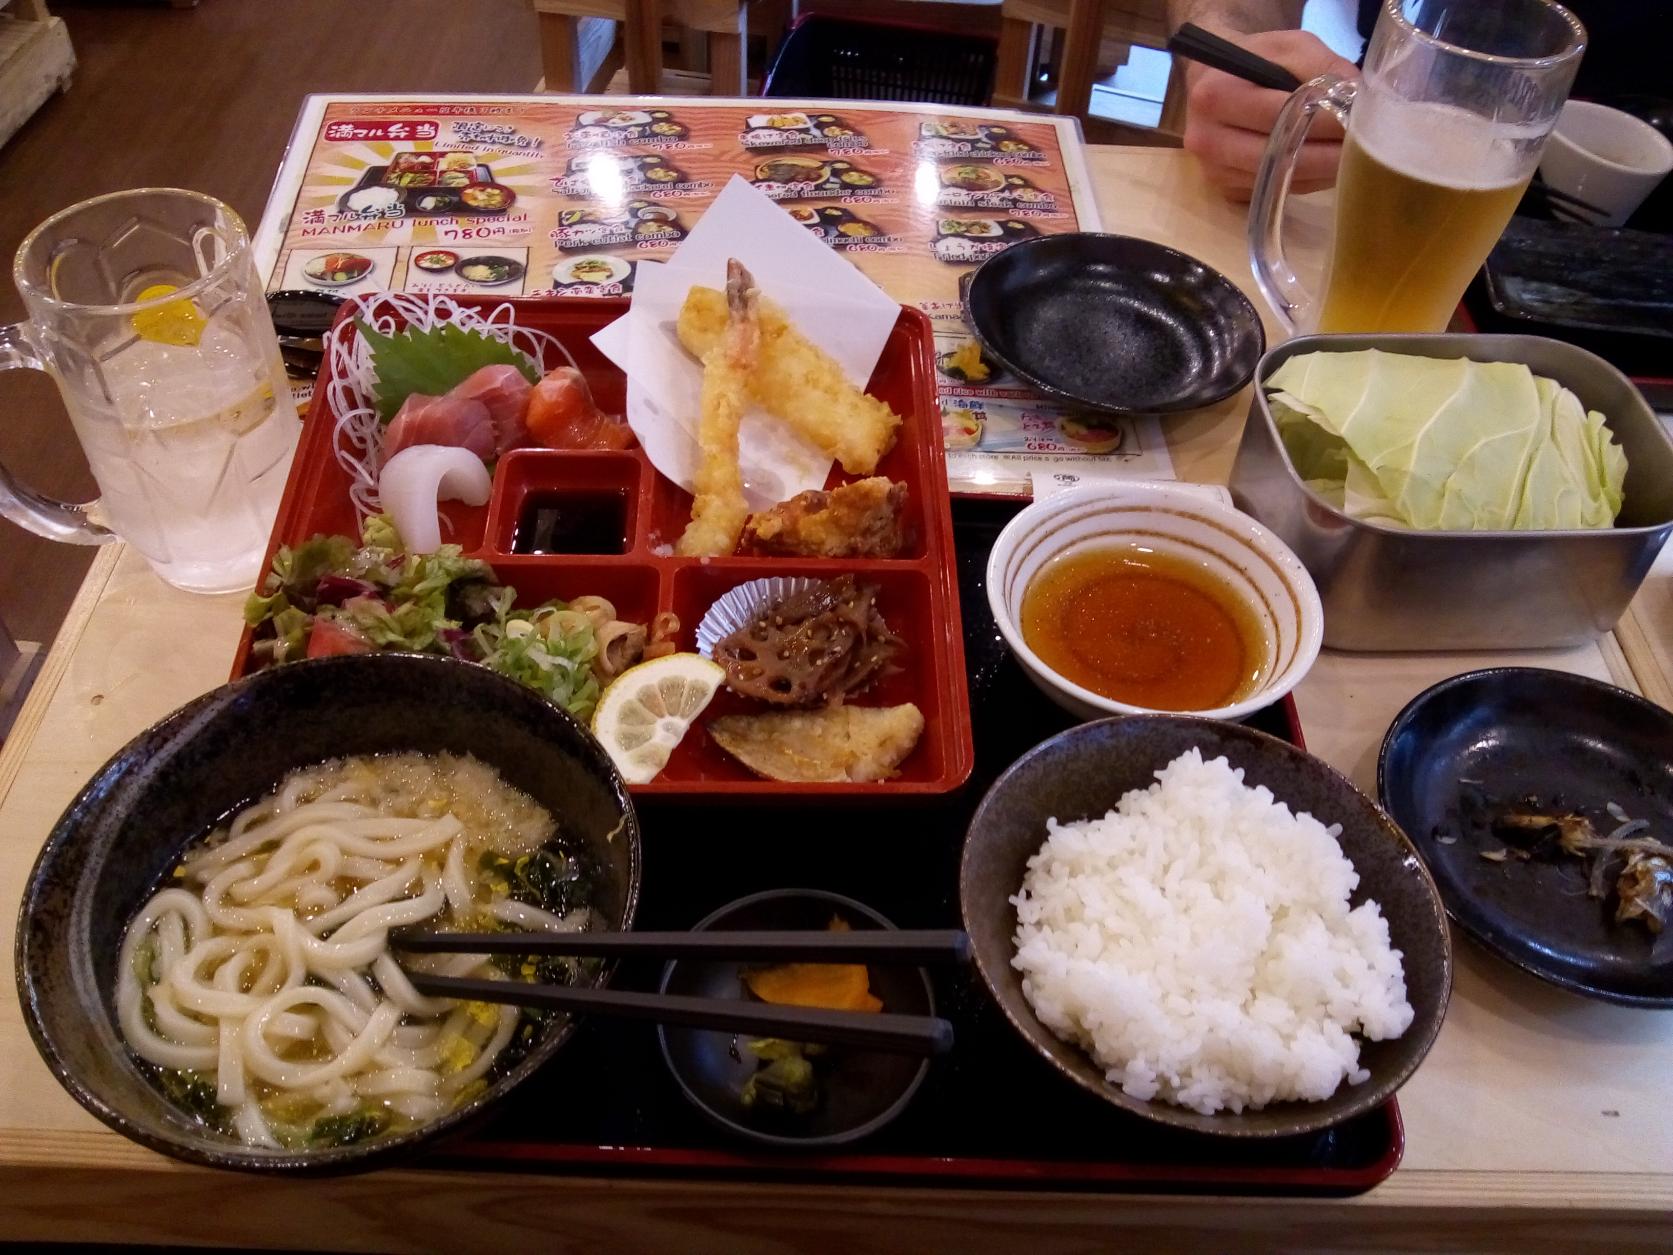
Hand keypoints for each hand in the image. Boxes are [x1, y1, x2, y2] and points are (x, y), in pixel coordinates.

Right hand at [1179, 29, 1359, 201]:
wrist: (1213, 80)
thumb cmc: (1256, 59)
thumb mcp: (1290, 47)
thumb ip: (1324, 67)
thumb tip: (1358, 100)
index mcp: (1215, 96)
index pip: (1280, 116)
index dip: (1325, 122)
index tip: (1360, 123)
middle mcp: (1207, 139)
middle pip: (1279, 156)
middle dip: (1328, 154)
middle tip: (1366, 147)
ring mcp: (1214, 171)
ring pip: (1280, 180)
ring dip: (1322, 173)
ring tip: (1354, 157)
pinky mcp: (1226, 190)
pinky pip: (1275, 191)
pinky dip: (1307, 181)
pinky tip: (1327, 167)